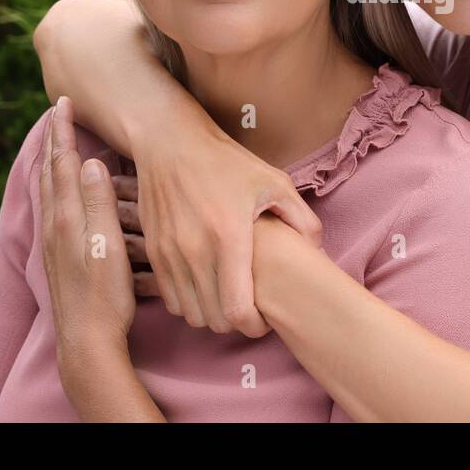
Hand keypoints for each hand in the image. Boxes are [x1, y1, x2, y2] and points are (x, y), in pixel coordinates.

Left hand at [39, 96, 136, 383]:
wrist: (86, 342)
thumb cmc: (105, 297)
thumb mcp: (107, 247)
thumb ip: (97, 204)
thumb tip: (89, 162)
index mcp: (67, 218)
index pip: (63, 163)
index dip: (63, 131)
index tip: (63, 101)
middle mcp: (54, 225)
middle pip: (50, 172)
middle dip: (53, 139)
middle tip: (58, 112)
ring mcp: (52, 241)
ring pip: (48, 189)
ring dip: (52, 160)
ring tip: (58, 142)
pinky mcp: (56, 255)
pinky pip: (51, 205)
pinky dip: (54, 184)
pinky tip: (60, 190)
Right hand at [130, 134, 319, 337]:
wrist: (171, 143)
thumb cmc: (227, 163)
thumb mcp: (275, 182)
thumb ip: (302, 218)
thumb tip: (316, 250)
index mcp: (229, 236)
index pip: (237, 311)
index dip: (253, 326)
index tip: (263, 319)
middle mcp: (195, 250)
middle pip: (214, 320)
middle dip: (235, 323)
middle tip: (249, 309)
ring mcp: (170, 252)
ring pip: (190, 313)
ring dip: (210, 315)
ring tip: (226, 299)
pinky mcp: (153, 251)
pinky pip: (170, 298)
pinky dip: (188, 302)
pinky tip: (204, 286)